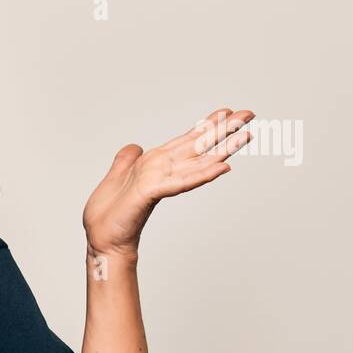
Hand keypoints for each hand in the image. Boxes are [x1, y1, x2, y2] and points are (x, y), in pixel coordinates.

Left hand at [82, 107, 253, 260]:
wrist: (102, 241)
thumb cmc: (109, 215)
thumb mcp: (116, 176)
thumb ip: (127, 160)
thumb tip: (134, 146)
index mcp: (156, 164)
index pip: (186, 140)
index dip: (206, 125)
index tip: (226, 111)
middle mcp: (164, 171)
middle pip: (199, 146)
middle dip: (225, 130)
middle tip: (249, 114)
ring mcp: (161, 182)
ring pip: (199, 162)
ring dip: (224, 149)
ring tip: (247, 135)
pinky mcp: (152, 193)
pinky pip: (182, 181)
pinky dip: (202, 174)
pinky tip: (223, 167)